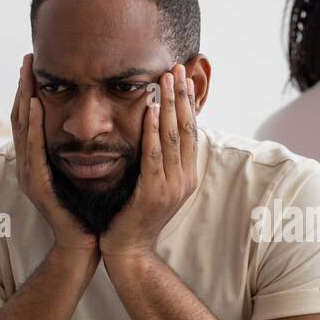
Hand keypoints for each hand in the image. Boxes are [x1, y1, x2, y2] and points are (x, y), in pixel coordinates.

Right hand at [11, 53, 98, 256]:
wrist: (83, 243)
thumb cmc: (89, 210)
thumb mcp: (85, 172)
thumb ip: (83, 150)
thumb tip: (101, 124)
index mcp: (39, 161)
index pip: (31, 120)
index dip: (31, 92)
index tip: (36, 66)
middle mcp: (28, 165)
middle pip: (21, 118)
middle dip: (23, 87)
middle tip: (26, 59)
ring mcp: (29, 174)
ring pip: (22, 129)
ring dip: (24, 98)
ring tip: (27, 74)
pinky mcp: (36, 184)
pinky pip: (32, 149)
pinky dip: (32, 125)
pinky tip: (35, 105)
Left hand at [98, 63, 198, 265]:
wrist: (128, 252)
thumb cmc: (133, 217)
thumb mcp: (152, 185)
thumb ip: (157, 161)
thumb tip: (156, 132)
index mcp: (186, 176)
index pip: (190, 131)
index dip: (187, 103)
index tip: (182, 77)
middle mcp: (184, 179)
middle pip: (186, 129)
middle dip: (181, 97)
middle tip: (177, 68)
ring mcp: (171, 187)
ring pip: (173, 137)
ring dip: (169, 106)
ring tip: (164, 80)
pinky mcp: (153, 193)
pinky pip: (154, 156)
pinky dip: (153, 131)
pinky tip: (150, 110)